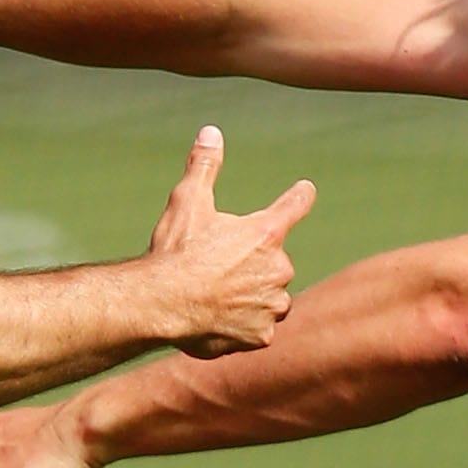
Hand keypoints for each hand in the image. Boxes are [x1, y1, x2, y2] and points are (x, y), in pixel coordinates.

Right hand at [145, 126, 315, 357]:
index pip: (293, 206)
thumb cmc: (176, 251)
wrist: (163, 303)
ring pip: (270, 299)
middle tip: (217, 267)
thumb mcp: (187, 201)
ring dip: (254, 297)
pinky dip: (242, 326)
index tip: (304, 191)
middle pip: (275, 262)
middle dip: (253, 264)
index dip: (298, 197)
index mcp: (265, 233)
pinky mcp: (260, 335)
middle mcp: (278, 268)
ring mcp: (271, 305)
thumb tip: (211, 131)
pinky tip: (216, 320)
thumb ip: (204, 167)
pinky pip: (258, 329)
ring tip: (219, 296)